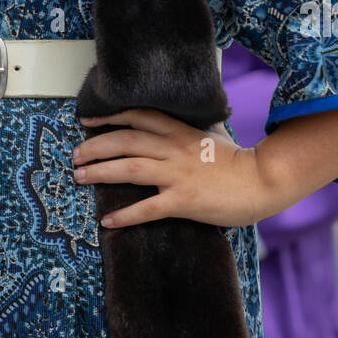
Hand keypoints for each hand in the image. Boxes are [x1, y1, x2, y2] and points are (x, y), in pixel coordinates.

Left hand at [72, 108, 266, 228]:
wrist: (262, 181)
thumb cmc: (238, 161)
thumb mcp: (214, 135)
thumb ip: (197, 126)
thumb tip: (193, 117)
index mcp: (179, 131)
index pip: (138, 116)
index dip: (109, 118)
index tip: (87, 122)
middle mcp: (174, 148)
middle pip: (126, 141)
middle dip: (96, 147)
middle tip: (75, 155)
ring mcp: (178, 174)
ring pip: (130, 169)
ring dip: (101, 172)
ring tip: (79, 177)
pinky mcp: (184, 200)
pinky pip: (148, 208)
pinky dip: (125, 215)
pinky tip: (108, 221)